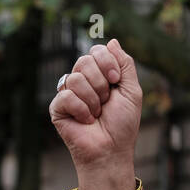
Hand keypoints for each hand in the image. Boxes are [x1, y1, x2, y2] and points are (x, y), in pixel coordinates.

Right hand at [49, 38, 139, 189]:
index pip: (96, 51)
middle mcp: (82, 82)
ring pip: (75, 78)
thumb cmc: (122, 124)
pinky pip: (66, 96)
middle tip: (105, 100)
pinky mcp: (57, 109)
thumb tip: (111, 41)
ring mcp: (68, 95)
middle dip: (100, 81)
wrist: (110, 149)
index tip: (115, 81)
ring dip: (92, 98)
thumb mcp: (132, 89)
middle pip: (84, 60)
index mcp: (99, 75)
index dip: (107, 62)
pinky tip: (85, 120)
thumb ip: (125, 63)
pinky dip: (80, 109)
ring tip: (96, 114)